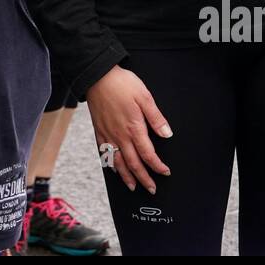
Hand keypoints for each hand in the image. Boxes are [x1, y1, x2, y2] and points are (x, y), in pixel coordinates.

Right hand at [86, 65, 171, 193]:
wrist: (97, 76)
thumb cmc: (122, 84)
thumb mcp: (145, 96)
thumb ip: (156, 118)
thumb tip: (167, 134)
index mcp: (134, 128)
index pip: (148, 154)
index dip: (157, 166)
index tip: (165, 172)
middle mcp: (120, 135)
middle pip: (134, 163)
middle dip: (144, 178)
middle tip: (151, 189)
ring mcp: (108, 134)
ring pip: (118, 162)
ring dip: (127, 177)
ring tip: (133, 187)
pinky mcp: (99, 130)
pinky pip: (104, 153)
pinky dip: (111, 164)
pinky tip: (115, 168)